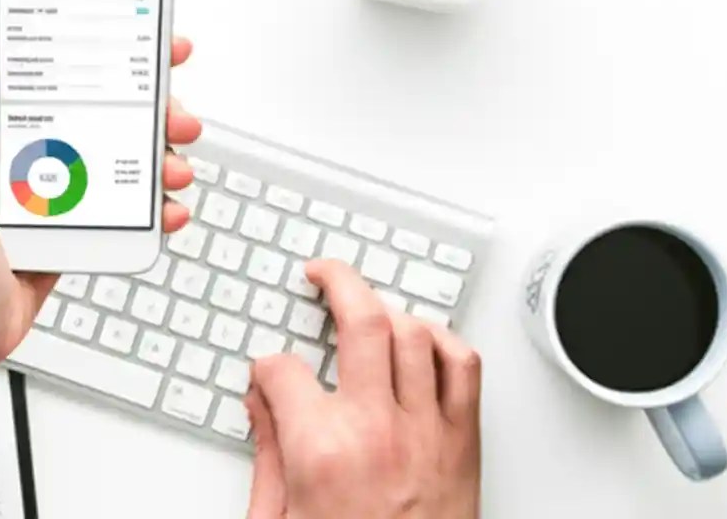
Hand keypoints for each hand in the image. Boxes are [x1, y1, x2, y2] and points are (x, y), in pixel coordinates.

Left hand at [0, 39, 201, 458]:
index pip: (35, 79)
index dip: (84, 55)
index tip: (131, 41)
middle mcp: (11, 160)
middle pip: (87, 114)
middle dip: (139, 109)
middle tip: (174, 112)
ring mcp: (42, 196)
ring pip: (109, 159)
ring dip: (151, 159)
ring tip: (174, 169)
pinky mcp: (63, 231)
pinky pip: (113, 209)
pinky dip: (145, 208)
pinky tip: (165, 211)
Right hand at [246, 261, 481, 518]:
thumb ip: (268, 454)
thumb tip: (262, 406)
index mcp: (321, 449)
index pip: (282, 369)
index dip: (265, 368)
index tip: (267, 375)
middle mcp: (377, 429)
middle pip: (360, 320)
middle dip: (336, 281)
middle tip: (322, 273)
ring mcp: (426, 432)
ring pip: (415, 334)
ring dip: (390, 311)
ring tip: (370, 308)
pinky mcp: (462, 444)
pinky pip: (464, 369)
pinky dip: (446, 343)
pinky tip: (425, 341)